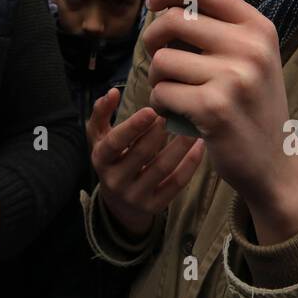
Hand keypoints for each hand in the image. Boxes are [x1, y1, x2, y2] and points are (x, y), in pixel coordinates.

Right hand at [87, 87, 204, 237]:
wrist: (118, 201)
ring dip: (180, 146)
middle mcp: (115, 180)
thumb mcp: (99, 136)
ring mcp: (135, 196)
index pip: (115, 142)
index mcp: (100, 159)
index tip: (151, 110)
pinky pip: (176, 184)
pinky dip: (189, 164)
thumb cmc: (111, 157)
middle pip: (141, 154)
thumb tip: (112, 92)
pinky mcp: (154, 206)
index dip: (133, 126)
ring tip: (192, 127)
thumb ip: (101, 112)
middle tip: (177, 112)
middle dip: (160, 132)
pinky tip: (198, 146)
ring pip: (162, 168)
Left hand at [142, 0, 297, 243]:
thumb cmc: (251, 104)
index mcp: (258, 28)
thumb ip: (220, 27)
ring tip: (175, 92)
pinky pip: (161, 93)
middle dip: (153, 39)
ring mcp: (234, 78)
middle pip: (173, 20)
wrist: (273, 162)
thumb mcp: (252, 57)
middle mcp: (250, 48)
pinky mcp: (213, 108)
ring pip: (161, 60)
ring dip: (157, 79)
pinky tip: (177, 113)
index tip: (153, 3)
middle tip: (159, 59)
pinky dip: (160, 104)